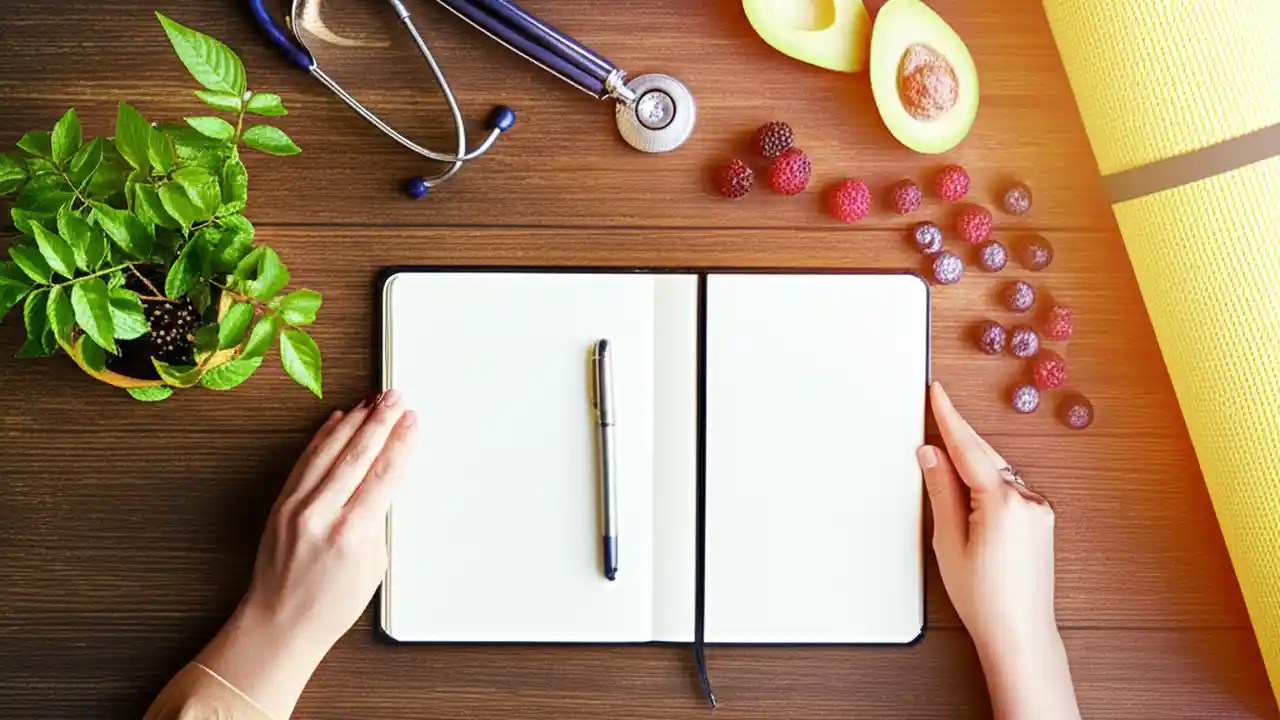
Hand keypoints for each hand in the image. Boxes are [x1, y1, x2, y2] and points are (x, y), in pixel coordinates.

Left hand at [196, 390, 418, 718]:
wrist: (280, 623)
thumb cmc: (330, 604)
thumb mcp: (374, 565)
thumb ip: (379, 519)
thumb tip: (387, 480)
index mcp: (352, 534)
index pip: (384, 475)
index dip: (401, 443)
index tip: (413, 421)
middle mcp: (321, 515)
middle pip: (358, 454)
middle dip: (381, 420)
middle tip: (397, 397)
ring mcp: (296, 507)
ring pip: (329, 450)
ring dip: (355, 420)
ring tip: (374, 399)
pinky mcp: (281, 504)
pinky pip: (305, 460)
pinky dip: (323, 436)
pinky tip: (339, 419)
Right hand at [919, 382, 1078, 719]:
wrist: (1020, 632)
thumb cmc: (984, 598)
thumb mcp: (949, 540)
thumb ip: (941, 490)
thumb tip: (932, 455)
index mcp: (1003, 502)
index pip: (968, 447)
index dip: (948, 416)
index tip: (937, 392)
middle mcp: (1028, 500)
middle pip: (984, 456)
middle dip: (957, 441)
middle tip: (930, 425)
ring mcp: (1040, 511)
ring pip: (998, 473)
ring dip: (972, 467)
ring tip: (946, 481)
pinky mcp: (1043, 522)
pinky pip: (1010, 489)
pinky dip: (988, 485)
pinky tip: (972, 499)